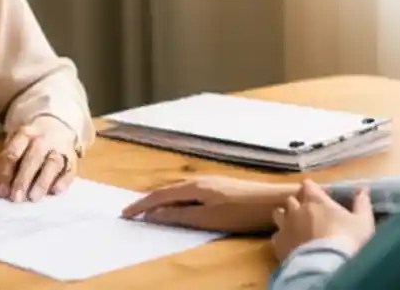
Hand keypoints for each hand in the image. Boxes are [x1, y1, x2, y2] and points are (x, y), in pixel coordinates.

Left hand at [0, 115, 78, 201]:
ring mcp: (60, 148)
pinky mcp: (73, 158)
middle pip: (33, 158)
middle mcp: (44, 139)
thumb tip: (3, 187)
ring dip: (43, 181)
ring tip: (34, 197)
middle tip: (16, 198)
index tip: (2, 192)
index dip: (6, 173)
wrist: (57, 125)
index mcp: (25, 134)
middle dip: (24, 179)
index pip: (13, 153)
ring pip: (53, 163)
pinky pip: (70, 170)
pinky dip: (63, 181)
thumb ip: (7, 162)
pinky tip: (55, 191)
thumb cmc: (30, 142)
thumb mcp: (14, 143)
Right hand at [121, 176, 297, 232]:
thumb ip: (180, 216)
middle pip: (167, 191)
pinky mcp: (219, 188)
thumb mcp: (208, 218)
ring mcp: (210, 183)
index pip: (159, 195)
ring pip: (178, 191)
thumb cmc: (241, 211)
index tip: (125, 213)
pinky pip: (189, 193)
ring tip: (150, 211)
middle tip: (132, 212)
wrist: (273, 200)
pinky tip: (179, 207)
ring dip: (162, 200)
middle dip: (148, 201)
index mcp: (194, 187)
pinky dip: (176, 200)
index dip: (141, 205)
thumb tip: (154, 214)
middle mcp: (199, 181)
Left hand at [271, 180, 374, 260]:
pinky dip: (282, 237)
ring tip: (293, 224)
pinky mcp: (279, 242)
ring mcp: (285, 225)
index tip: (315, 191)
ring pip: (278, 214)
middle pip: (291, 199)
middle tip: (306, 210)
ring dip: (285, 216)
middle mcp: (297, 209)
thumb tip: (363, 188)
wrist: (325, 265)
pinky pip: (276, 235)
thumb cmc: (347, 240)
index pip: (308, 185)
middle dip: (297, 202)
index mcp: (316, 201)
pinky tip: (289, 243)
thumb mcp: (362, 221)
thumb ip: (362, 204)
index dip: (311, 188)